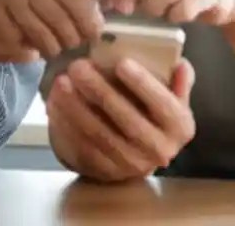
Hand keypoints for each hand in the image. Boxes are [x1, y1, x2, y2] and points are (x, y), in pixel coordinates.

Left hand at [47, 57, 195, 181]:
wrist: (143, 151)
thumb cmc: (157, 112)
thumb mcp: (174, 96)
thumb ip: (178, 80)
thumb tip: (180, 64)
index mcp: (179, 126)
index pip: (163, 104)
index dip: (143, 84)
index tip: (121, 63)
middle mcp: (159, 149)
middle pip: (127, 119)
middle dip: (100, 91)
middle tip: (79, 66)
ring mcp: (131, 163)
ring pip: (100, 134)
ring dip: (76, 107)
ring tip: (61, 82)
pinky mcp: (107, 171)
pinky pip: (83, 147)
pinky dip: (67, 124)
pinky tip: (55, 104)